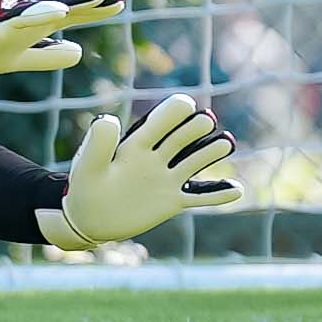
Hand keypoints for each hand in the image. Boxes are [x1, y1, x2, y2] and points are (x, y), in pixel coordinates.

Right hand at [0, 0, 124, 74]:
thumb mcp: (22, 58)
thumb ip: (49, 56)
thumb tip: (79, 53)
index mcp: (35, 22)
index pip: (72, 12)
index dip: (95, 8)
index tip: (119, 2)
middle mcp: (29, 14)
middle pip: (66, 4)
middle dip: (92, 1)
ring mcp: (15, 18)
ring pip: (49, 6)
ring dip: (74, 2)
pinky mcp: (0, 25)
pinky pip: (23, 18)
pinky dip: (42, 13)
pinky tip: (61, 12)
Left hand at [37, 93, 244, 249]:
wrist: (88, 218)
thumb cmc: (84, 187)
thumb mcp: (87, 164)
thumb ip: (97, 142)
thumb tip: (108, 119)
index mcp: (136, 144)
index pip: (159, 122)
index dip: (172, 110)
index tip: (186, 104)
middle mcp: (155, 158)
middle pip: (182, 137)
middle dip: (195, 127)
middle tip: (206, 121)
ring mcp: (165, 179)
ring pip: (195, 162)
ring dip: (211, 153)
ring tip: (226, 144)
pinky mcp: (171, 201)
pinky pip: (198, 196)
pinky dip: (217, 195)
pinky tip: (237, 190)